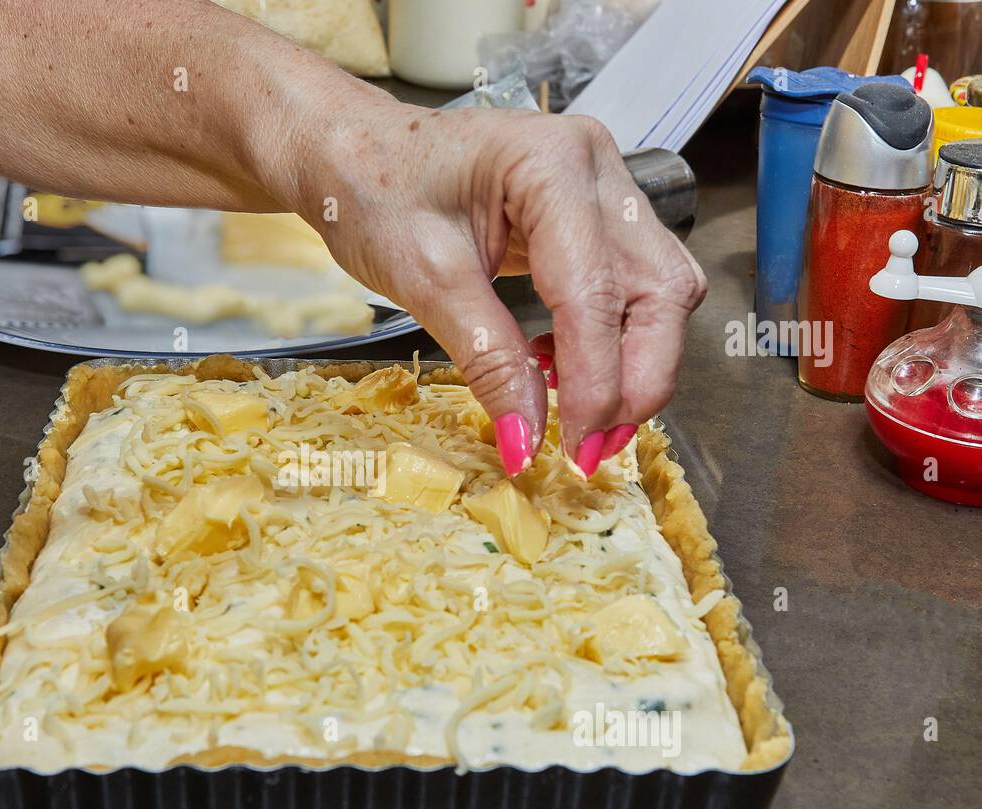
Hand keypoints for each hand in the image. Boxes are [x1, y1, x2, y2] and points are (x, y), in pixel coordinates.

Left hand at [294, 101, 706, 476]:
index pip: (597, 293)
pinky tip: (560, 366)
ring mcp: (604, 187)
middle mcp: (596, 167)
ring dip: (633, 365)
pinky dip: (613, 340)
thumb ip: (488, 360)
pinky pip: (635, 287)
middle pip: (660, 292)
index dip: (595, 382)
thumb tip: (528, 439)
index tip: (575, 448)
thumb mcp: (425, 282)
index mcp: (552, 165)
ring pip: (662, 292)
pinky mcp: (597, 214)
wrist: (353, 153)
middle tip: (590, 447)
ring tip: (580, 417)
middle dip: (635, 380)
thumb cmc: (374, 192)